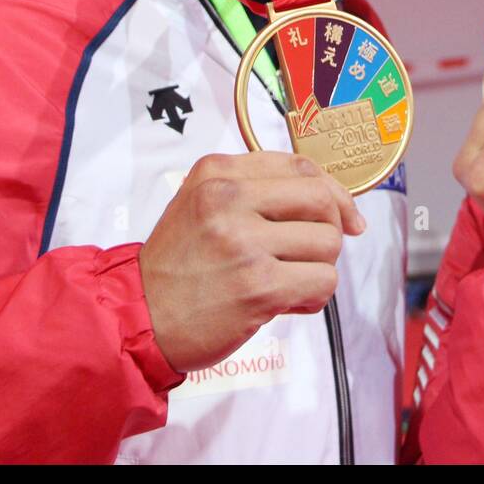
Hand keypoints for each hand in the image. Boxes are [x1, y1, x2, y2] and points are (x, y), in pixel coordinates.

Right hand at [138, 151, 363, 373]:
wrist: (139, 317)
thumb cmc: (179, 265)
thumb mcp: (202, 204)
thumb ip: (257, 191)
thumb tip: (334, 200)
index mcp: (217, 173)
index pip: (301, 167)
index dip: (333, 191)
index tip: (345, 215)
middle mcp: (229, 199)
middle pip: (321, 200)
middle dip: (330, 229)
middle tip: (312, 254)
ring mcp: (244, 242)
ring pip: (328, 242)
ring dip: (318, 268)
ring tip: (288, 281)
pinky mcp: (258, 285)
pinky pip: (323, 281)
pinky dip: (314, 297)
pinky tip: (286, 303)